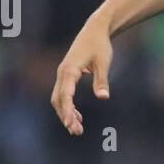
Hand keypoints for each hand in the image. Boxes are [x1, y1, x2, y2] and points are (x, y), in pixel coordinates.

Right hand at [50, 20, 112, 135]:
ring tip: (77, 129)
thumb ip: (102, 80)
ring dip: (66, 113)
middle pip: (59, 99)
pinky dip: (68, 107)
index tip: (70, 124)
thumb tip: (104, 97)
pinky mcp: (67, 75)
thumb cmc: (100, 46)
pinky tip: (77, 117)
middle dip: (66, 116)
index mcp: (70, 70)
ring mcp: (63, 74)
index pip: (65, 94)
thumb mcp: (103, 63)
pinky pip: (63, 94)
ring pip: (59, 98)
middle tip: (77, 132)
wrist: (94, 31)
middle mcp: (63, 73)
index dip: (67, 110)